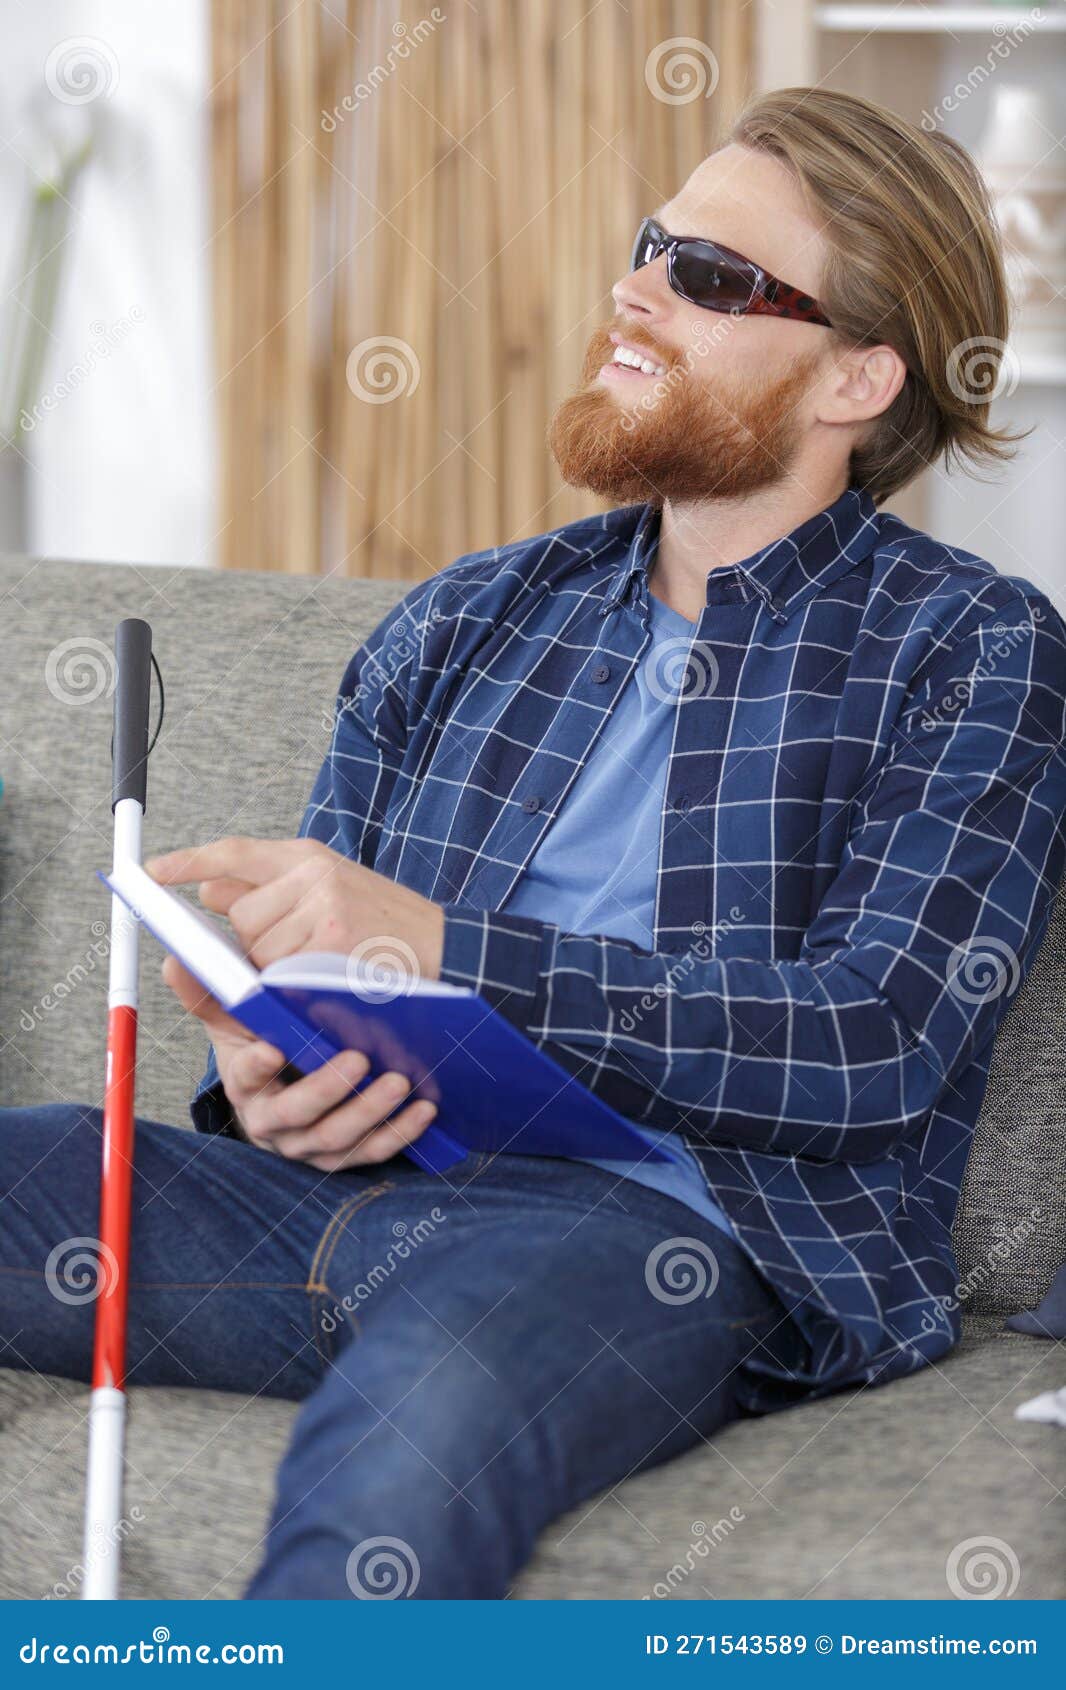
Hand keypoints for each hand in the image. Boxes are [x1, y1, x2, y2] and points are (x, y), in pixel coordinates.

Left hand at [146, 836, 444, 981]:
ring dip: (277, 967)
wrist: (449, 947)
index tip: (152, 871)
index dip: (190, 862)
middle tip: (298, 952)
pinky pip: (284, 968)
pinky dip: (296, 982)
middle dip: (254, 943)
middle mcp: (313, 871)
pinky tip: (328, 975)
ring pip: (260, 946)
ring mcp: (324, 902)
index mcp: (309, 855)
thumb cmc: (387, 926)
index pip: (234, 853)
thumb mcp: (330, 892)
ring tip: (322, 963)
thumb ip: (271, 890)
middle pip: (241, 913)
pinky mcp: (333, 937)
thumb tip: (210, 891)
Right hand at [162, 956, 438, 1170]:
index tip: (273, 1047)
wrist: (285, 1081)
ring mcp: (308, 1144)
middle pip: (297, 1115)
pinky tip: (425, 1109)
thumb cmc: (263, 1040)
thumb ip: (211, 991)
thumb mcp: (236, 1018)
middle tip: (358, 1059)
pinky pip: (373, 1151)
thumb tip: (175, 961)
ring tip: (399, 1081)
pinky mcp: (343, 1155)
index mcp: (244, 1085)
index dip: (256, 1066)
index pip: (245, 1077)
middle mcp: (273, 1122)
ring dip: (370, 1111)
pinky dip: (400, 1132)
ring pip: (337, 1139)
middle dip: (328, 1089)